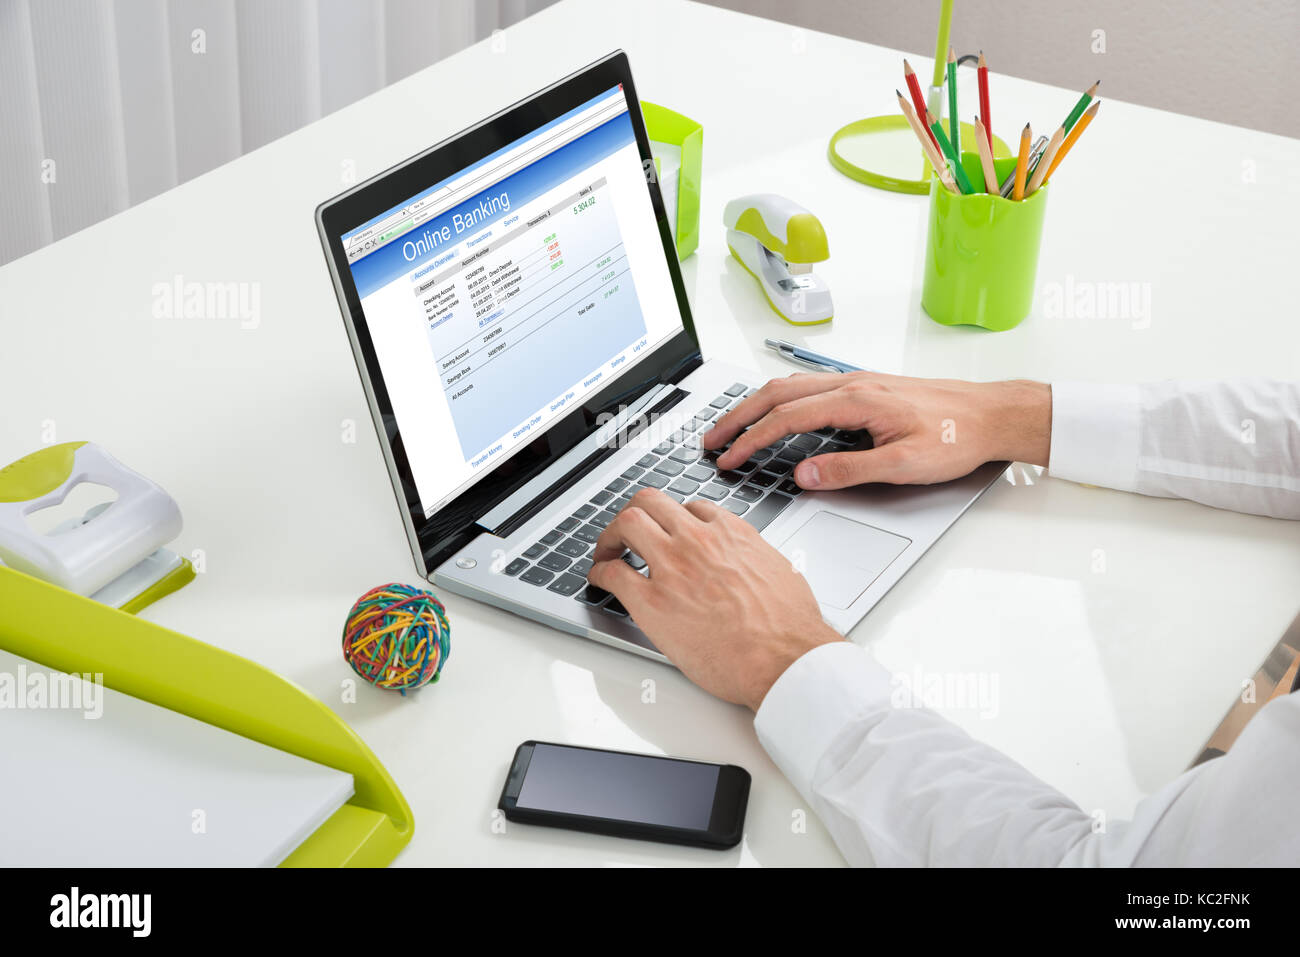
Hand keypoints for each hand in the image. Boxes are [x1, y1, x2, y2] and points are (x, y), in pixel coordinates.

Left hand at [587, 488, 841, 709]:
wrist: (784, 659)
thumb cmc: (789, 627)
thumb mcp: (778, 571)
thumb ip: (754, 559)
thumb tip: (750, 566)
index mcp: (730, 534)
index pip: (691, 508)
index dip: (673, 521)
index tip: (667, 532)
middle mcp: (697, 541)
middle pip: (650, 502)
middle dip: (633, 513)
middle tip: (626, 532)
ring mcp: (672, 567)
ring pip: (627, 523)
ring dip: (610, 535)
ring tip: (606, 550)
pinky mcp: (651, 601)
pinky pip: (613, 572)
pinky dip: (599, 571)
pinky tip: (598, 579)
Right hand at [703, 372, 1051, 489]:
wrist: (992, 414)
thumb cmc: (956, 436)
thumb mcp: (904, 465)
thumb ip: (849, 470)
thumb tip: (803, 474)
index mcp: (857, 400)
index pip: (787, 418)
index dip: (752, 440)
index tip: (729, 459)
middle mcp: (851, 384)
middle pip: (777, 394)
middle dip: (738, 417)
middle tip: (711, 440)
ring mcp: (857, 383)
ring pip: (790, 387)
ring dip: (756, 406)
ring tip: (733, 428)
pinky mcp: (865, 388)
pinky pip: (807, 388)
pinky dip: (779, 400)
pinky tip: (776, 413)